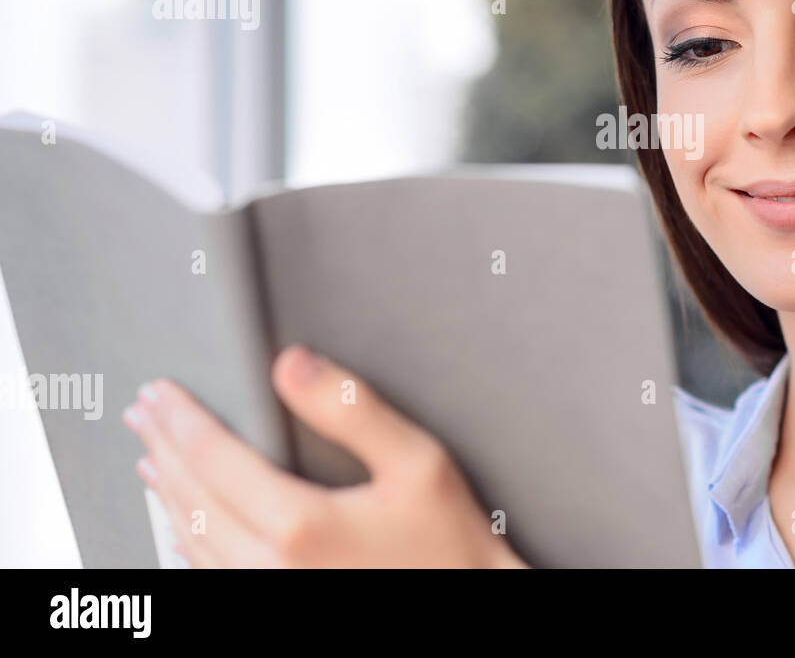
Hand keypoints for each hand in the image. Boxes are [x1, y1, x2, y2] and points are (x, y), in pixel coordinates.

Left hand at [122, 344, 528, 567]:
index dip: (181, 419)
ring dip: (168, 496)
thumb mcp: (419, 462)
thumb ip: (352, 409)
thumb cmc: (449, 543)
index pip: (213, 458)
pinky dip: (186, 543)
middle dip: (163, 449)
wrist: (470, 607)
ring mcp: (266, 597)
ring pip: (192, 544)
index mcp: (298, 525)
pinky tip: (185, 528)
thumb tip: (293, 365)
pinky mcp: (273, 612)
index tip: (159, 393)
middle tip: (142, 415)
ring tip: (153, 461)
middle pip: (191, 500)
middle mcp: (268, 570)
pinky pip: (210, 577)